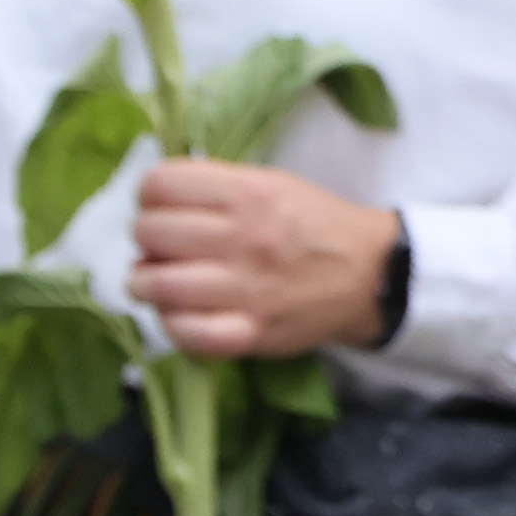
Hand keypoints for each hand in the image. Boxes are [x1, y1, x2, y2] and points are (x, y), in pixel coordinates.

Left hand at [128, 158, 397, 357]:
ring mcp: (245, 288)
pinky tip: (180, 313)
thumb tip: (156, 205)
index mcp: (249, 192)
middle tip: (164, 247)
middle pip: (150, 232)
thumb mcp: (272, 183)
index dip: (151, 195)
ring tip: (159, 282)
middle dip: (148, 238)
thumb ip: (216, 187)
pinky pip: (184, 332)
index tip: (162, 207)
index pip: (160, 184)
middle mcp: (243, 237)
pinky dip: (172, 324)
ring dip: (146, 284)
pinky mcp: (249, 332)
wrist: (368, 273)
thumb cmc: (314, 224)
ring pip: (156, 284)